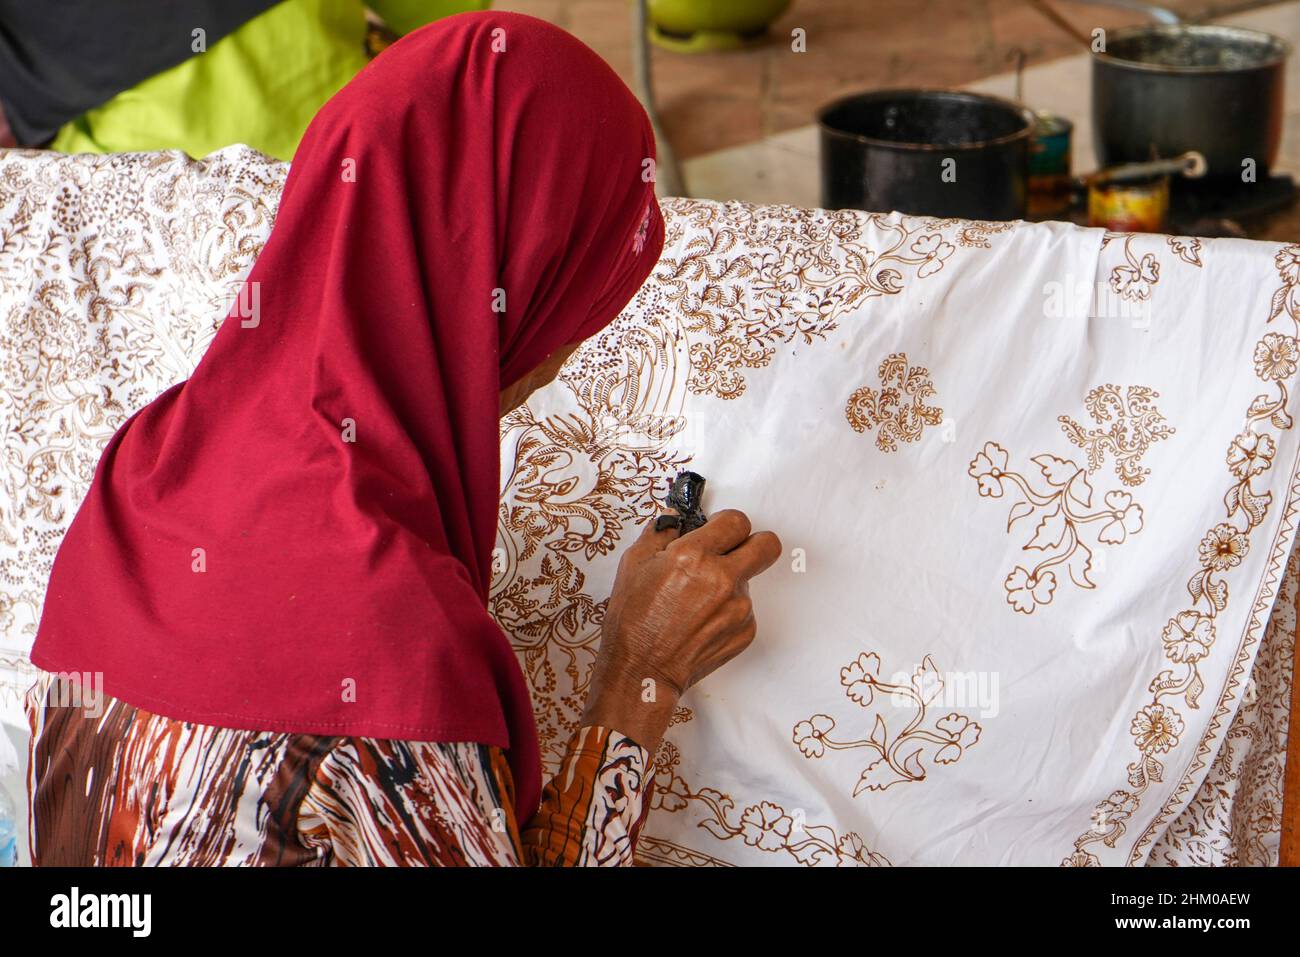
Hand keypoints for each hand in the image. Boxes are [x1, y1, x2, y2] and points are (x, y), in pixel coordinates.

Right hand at [582, 509, 781, 751]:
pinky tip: (701, 621)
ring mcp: (739, 607)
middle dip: (754, 542)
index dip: (728, 522)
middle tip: (734, 551)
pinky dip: (728, 611)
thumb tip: (674, 519)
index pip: (737, 521)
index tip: (720, 529)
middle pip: (768, 545)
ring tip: (697, 601)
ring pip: (749, 580)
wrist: (643, 670)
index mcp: (694, 556)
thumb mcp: (634, 564)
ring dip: (730, 583)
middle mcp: (723, 579)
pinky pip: (745, 609)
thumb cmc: (634, 621)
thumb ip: (659, 533)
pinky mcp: (746, 631)